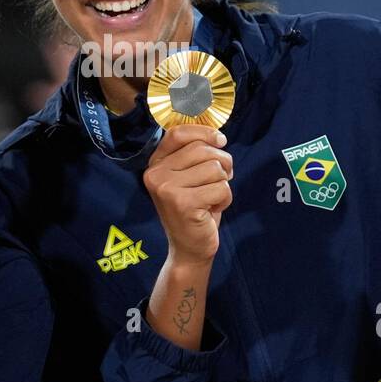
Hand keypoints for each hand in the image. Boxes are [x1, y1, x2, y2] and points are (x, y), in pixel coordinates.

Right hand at [143, 124, 232, 265]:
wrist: (189, 249)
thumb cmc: (195, 209)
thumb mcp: (189, 177)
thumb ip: (196, 154)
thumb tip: (219, 137)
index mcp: (155, 164)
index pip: (178, 133)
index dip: (203, 132)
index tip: (221, 140)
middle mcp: (155, 174)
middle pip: (202, 149)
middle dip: (222, 163)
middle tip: (220, 180)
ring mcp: (166, 189)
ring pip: (214, 168)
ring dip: (223, 184)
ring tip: (211, 198)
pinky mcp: (183, 203)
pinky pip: (221, 188)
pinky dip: (225, 199)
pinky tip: (212, 210)